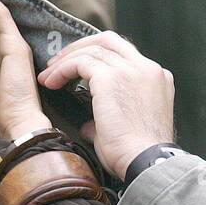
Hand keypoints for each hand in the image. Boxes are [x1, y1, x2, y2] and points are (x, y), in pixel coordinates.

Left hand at [37, 31, 174, 180]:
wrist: (146, 163)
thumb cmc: (136, 156)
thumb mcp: (128, 130)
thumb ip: (108, 121)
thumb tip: (89, 126)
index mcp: (158, 79)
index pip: (125, 54)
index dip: (99, 57)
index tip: (79, 69)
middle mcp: (147, 68)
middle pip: (108, 41)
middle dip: (80, 48)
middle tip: (58, 63)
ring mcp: (130, 69)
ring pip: (91, 49)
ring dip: (66, 60)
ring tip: (48, 76)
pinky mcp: (111, 77)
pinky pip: (80, 62)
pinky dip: (63, 69)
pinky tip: (50, 82)